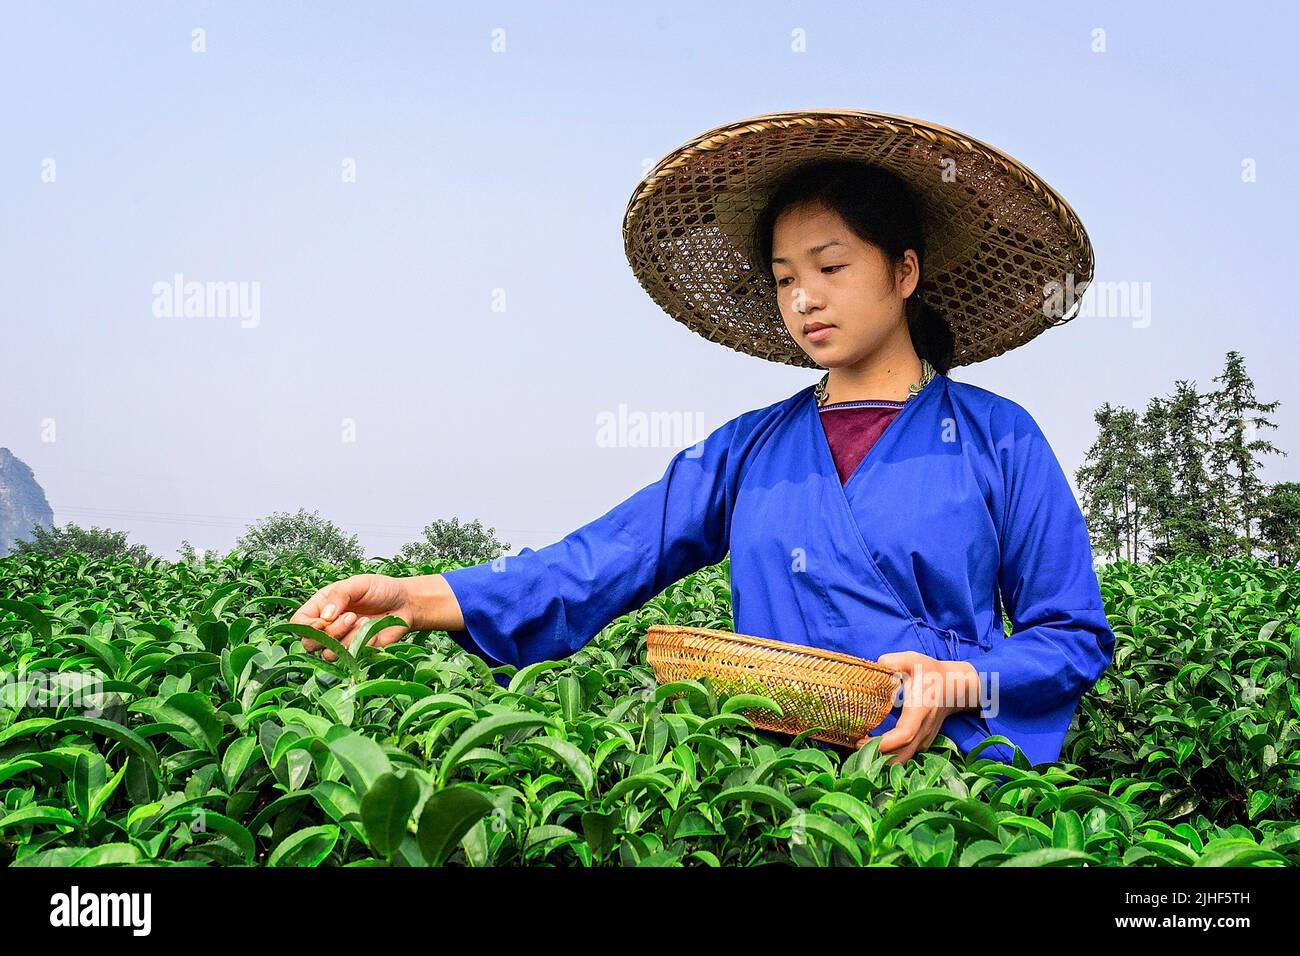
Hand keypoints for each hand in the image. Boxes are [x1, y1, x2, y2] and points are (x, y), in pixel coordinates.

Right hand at [289, 573, 418, 660]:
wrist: (406, 603)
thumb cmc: (382, 589)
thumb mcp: (359, 584)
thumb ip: (339, 595)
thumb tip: (325, 615)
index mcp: (322, 606)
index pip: (299, 622)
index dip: (307, 626)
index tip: (324, 620)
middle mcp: (328, 625)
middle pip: (309, 642)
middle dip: (330, 632)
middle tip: (351, 616)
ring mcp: (342, 640)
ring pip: (328, 653)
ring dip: (347, 638)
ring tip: (363, 621)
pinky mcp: (357, 651)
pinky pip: (351, 656)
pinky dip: (362, 643)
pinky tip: (372, 629)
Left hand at [855, 652, 976, 764]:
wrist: (955, 687)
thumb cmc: (931, 672)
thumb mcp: (913, 660)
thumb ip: (894, 661)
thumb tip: (875, 665)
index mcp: (920, 710)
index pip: (905, 734)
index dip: (884, 742)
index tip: (860, 740)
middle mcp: (924, 729)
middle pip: (901, 755)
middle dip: (875, 756)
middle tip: (851, 745)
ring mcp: (925, 739)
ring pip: (902, 760)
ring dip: (880, 759)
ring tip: (858, 748)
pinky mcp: (922, 743)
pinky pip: (904, 756)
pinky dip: (887, 757)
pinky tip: (870, 747)